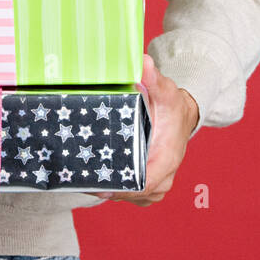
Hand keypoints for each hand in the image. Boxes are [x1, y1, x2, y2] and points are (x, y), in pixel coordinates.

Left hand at [93, 53, 198, 205]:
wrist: (181, 117)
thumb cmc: (172, 106)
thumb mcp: (165, 90)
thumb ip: (154, 78)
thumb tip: (143, 63)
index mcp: (167, 159)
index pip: (145, 183)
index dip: (121, 186)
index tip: (97, 185)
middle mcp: (163, 178)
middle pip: (131, 193)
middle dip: (106, 187)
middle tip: (77, 177)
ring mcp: (156, 186)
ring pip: (127, 196)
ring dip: (106, 189)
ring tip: (78, 179)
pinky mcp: (148, 187)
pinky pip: (127, 194)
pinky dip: (111, 189)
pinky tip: (89, 180)